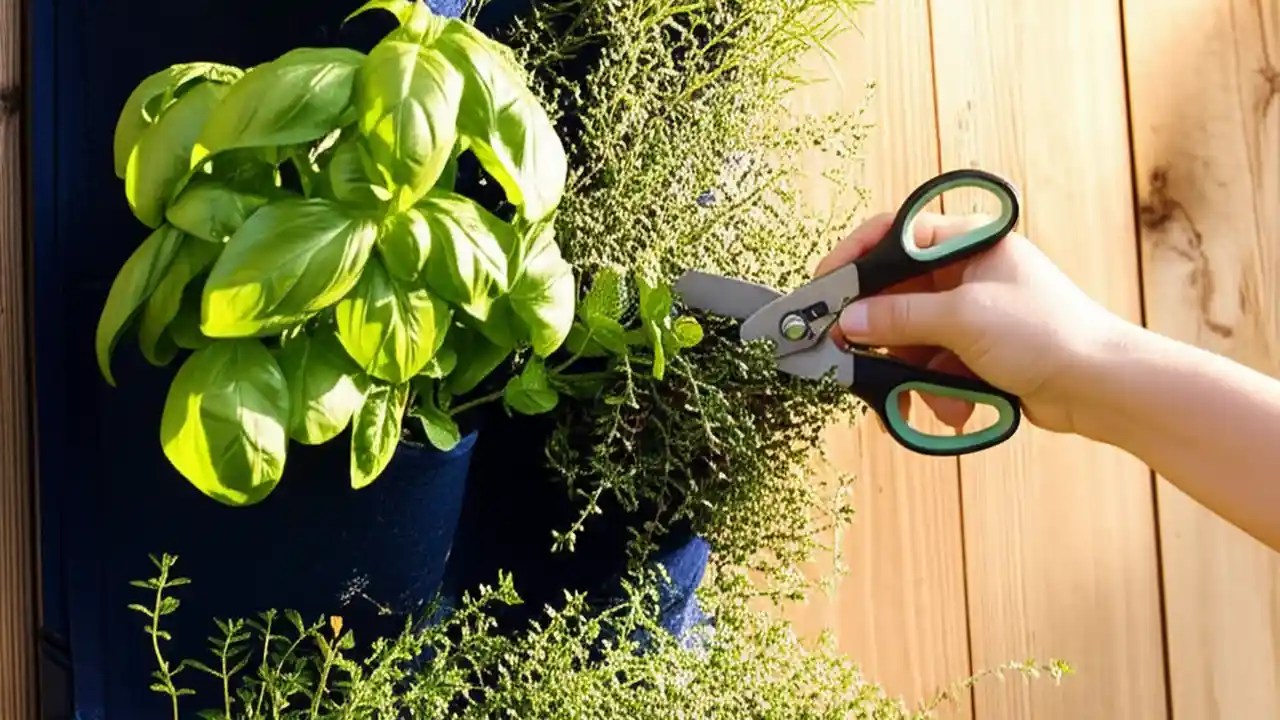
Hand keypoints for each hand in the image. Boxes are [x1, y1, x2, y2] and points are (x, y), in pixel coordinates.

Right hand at [815, 211, 1132, 433]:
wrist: (1102, 389)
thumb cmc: (1050, 335)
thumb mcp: (964, 319)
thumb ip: (899, 316)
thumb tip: (850, 319)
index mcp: (968, 245)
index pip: (894, 236)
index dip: (854, 258)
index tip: (823, 287)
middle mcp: (966, 275)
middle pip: (894, 294)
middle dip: (879, 333)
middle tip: (848, 353)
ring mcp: (970, 316)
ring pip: (909, 339)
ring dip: (909, 372)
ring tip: (919, 397)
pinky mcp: (974, 354)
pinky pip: (930, 367)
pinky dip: (933, 389)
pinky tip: (953, 407)